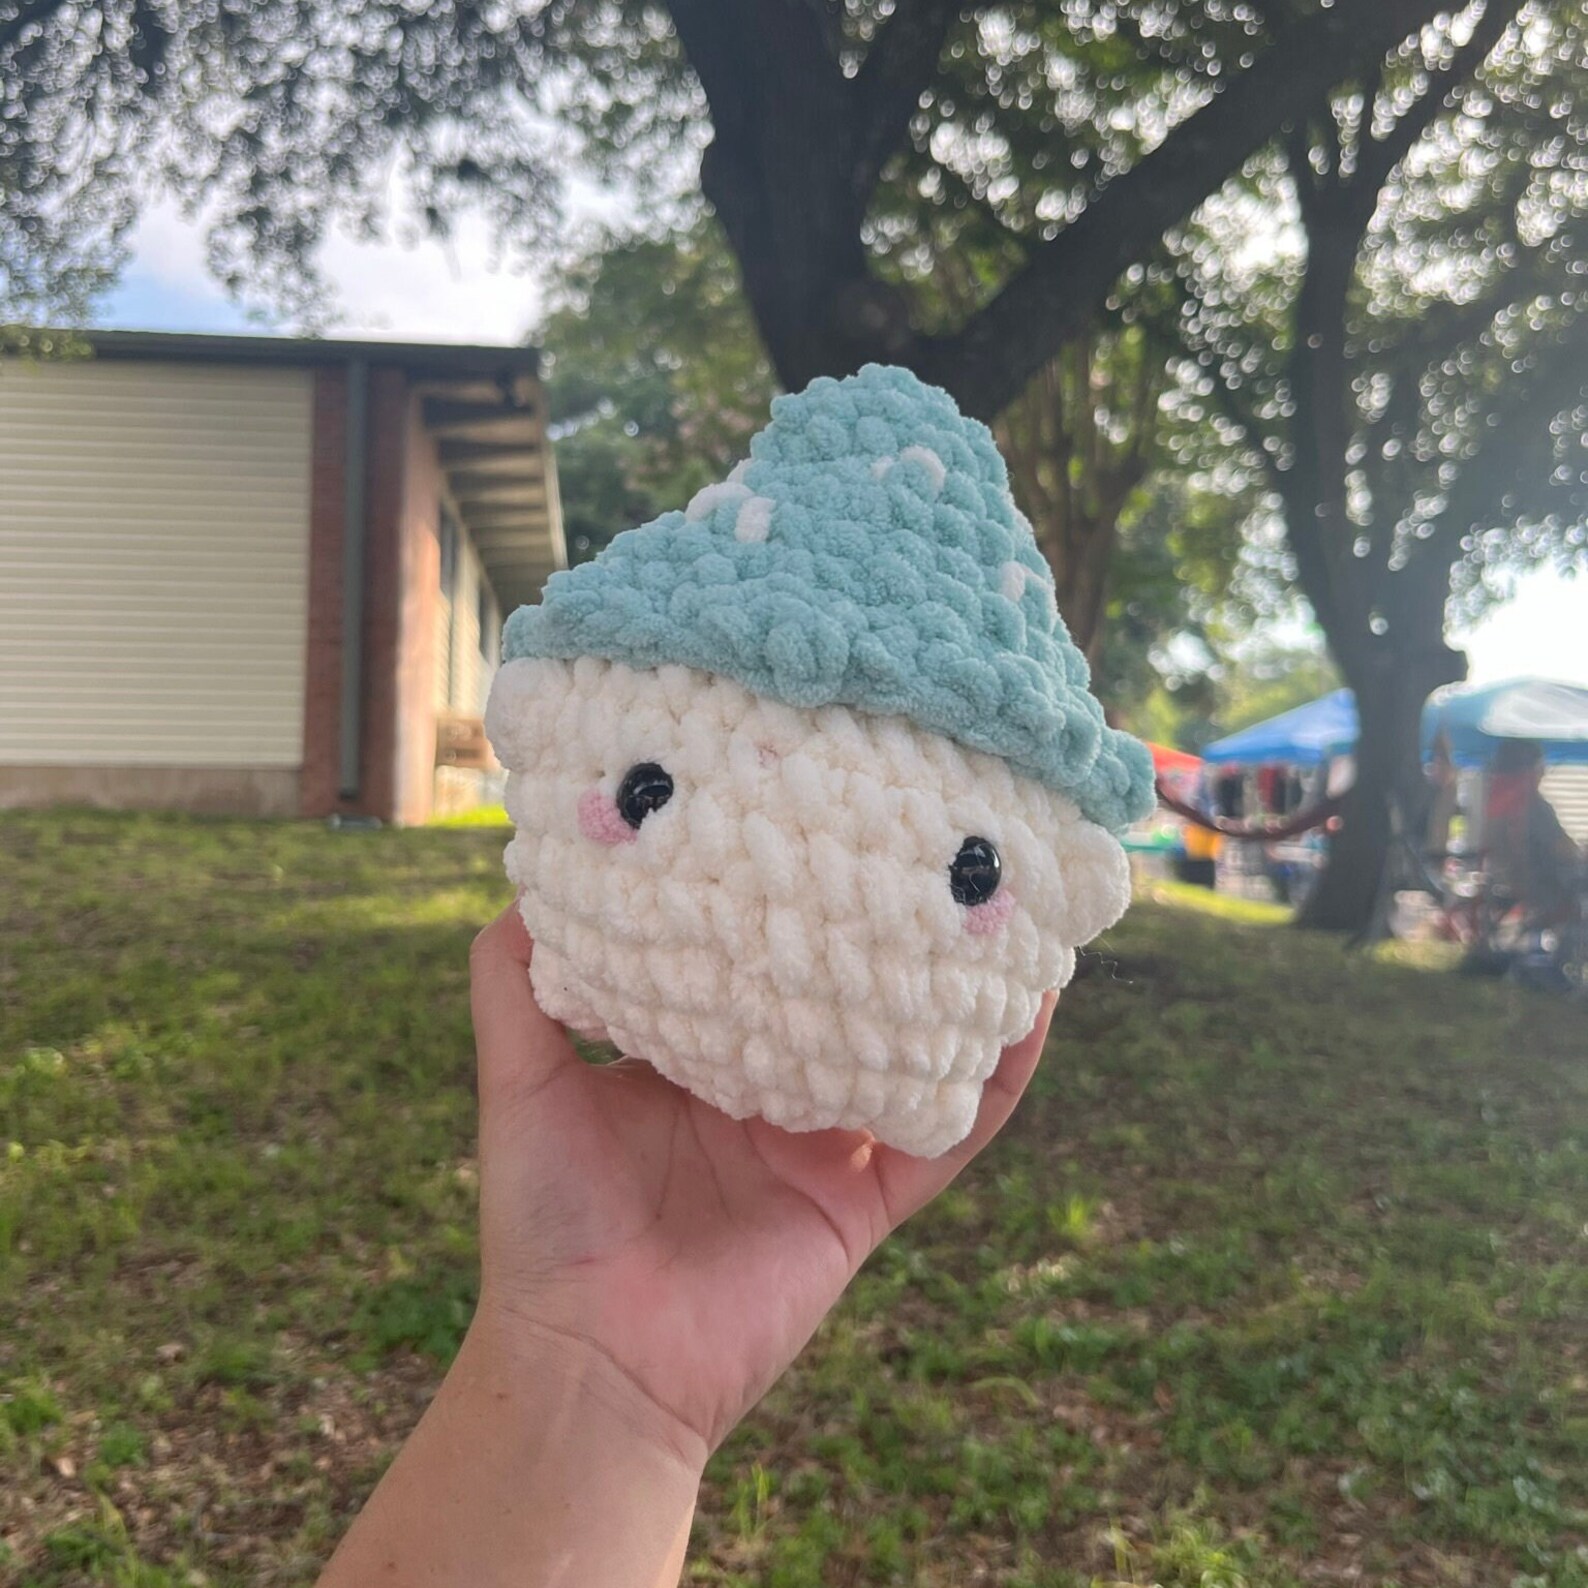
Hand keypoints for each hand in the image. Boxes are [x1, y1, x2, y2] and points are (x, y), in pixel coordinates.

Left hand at [469, 901, 1056, 1466]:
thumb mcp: (521, 1081)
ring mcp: (823, 1152)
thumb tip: (533, 875)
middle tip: (925, 847)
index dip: (783, 903)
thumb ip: (515, 983)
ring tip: (1004, 914)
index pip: (751, 963)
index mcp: (694, 1063)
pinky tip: (1031, 1012)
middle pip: (841, 1002)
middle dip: (879, 936)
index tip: (812, 823)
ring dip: (958, 995)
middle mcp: (766, 1098)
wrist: (590, 1362)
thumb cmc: (546, 1220)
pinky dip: (996, 1081)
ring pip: (910, 1057)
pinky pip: (950, 1137)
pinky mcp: (866, 1206)